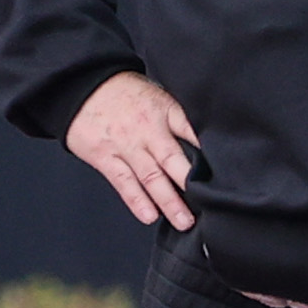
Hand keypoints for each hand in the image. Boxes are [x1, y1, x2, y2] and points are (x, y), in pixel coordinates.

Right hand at [65, 71, 200, 230]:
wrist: (81, 87)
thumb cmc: (126, 93)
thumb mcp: (160, 96)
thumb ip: (181, 119)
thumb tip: (208, 143)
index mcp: (166, 112)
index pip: (193, 132)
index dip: (210, 151)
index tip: (227, 171)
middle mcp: (148, 131)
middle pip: (174, 160)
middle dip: (192, 185)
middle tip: (210, 206)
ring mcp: (126, 146)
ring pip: (151, 177)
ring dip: (169, 202)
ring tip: (184, 221)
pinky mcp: (105, 157)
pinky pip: (123, 182)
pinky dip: (137, 200)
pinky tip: (149, 215)